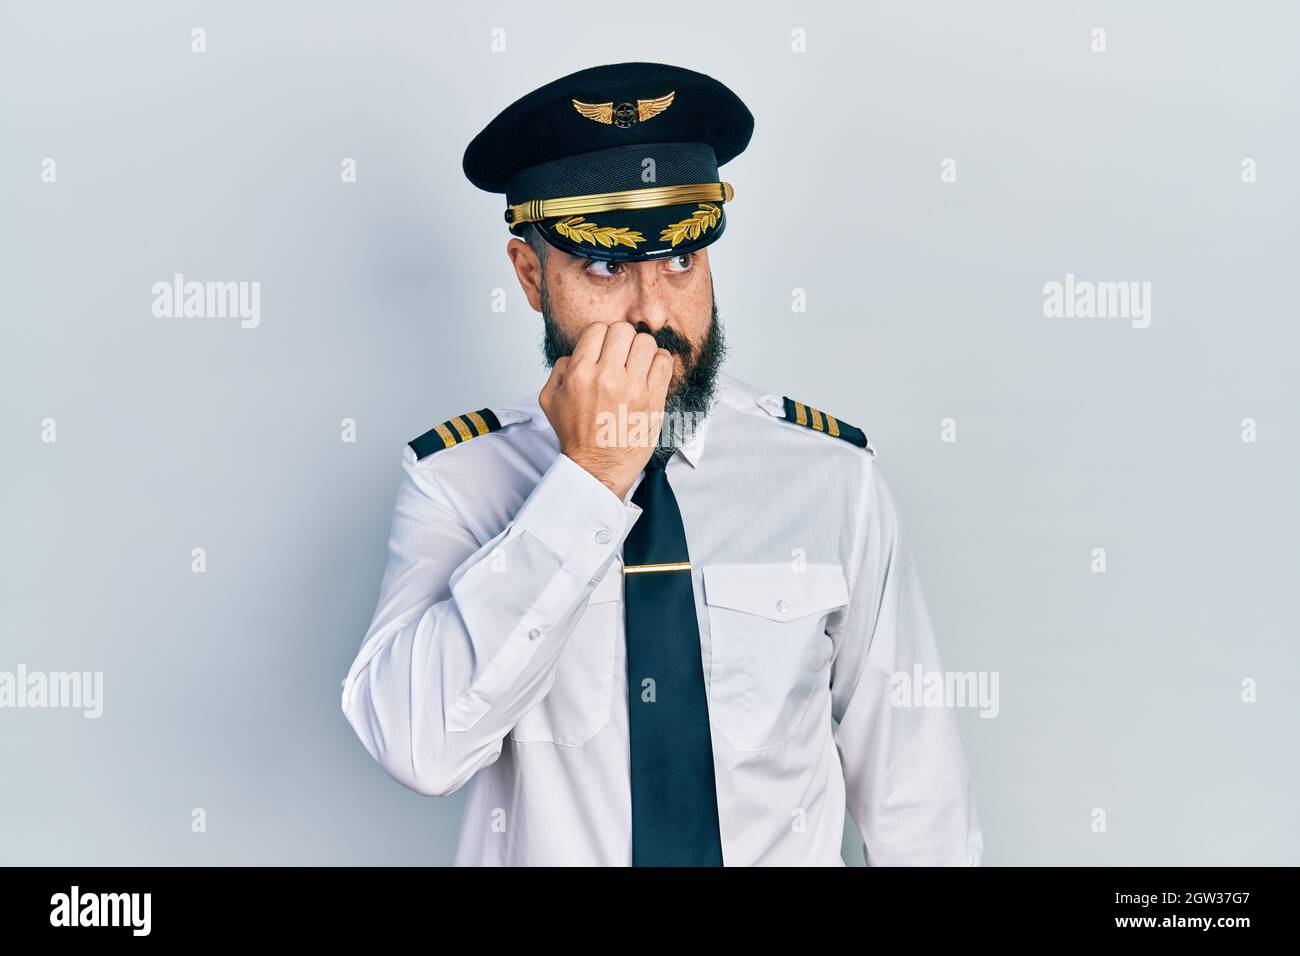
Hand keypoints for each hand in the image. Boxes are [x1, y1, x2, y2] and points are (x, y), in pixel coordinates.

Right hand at [539, 323, 673, 498]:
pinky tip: (651, 373)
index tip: (605, 348)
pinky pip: (664, 362)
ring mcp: (633, 388)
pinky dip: (660, 362)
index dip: (602, 335)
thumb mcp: (550, 400)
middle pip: (623, 330)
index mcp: (580, 373)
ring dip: (643, 350)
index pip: (597, 329)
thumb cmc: (577, 435)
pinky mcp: (653, 400)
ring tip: (638, 365)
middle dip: (623, 340)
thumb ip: (558, 370)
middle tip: (622, 355)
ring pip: (646, 342)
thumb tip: (574, 354)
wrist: (597, 467)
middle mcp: (607, 377)